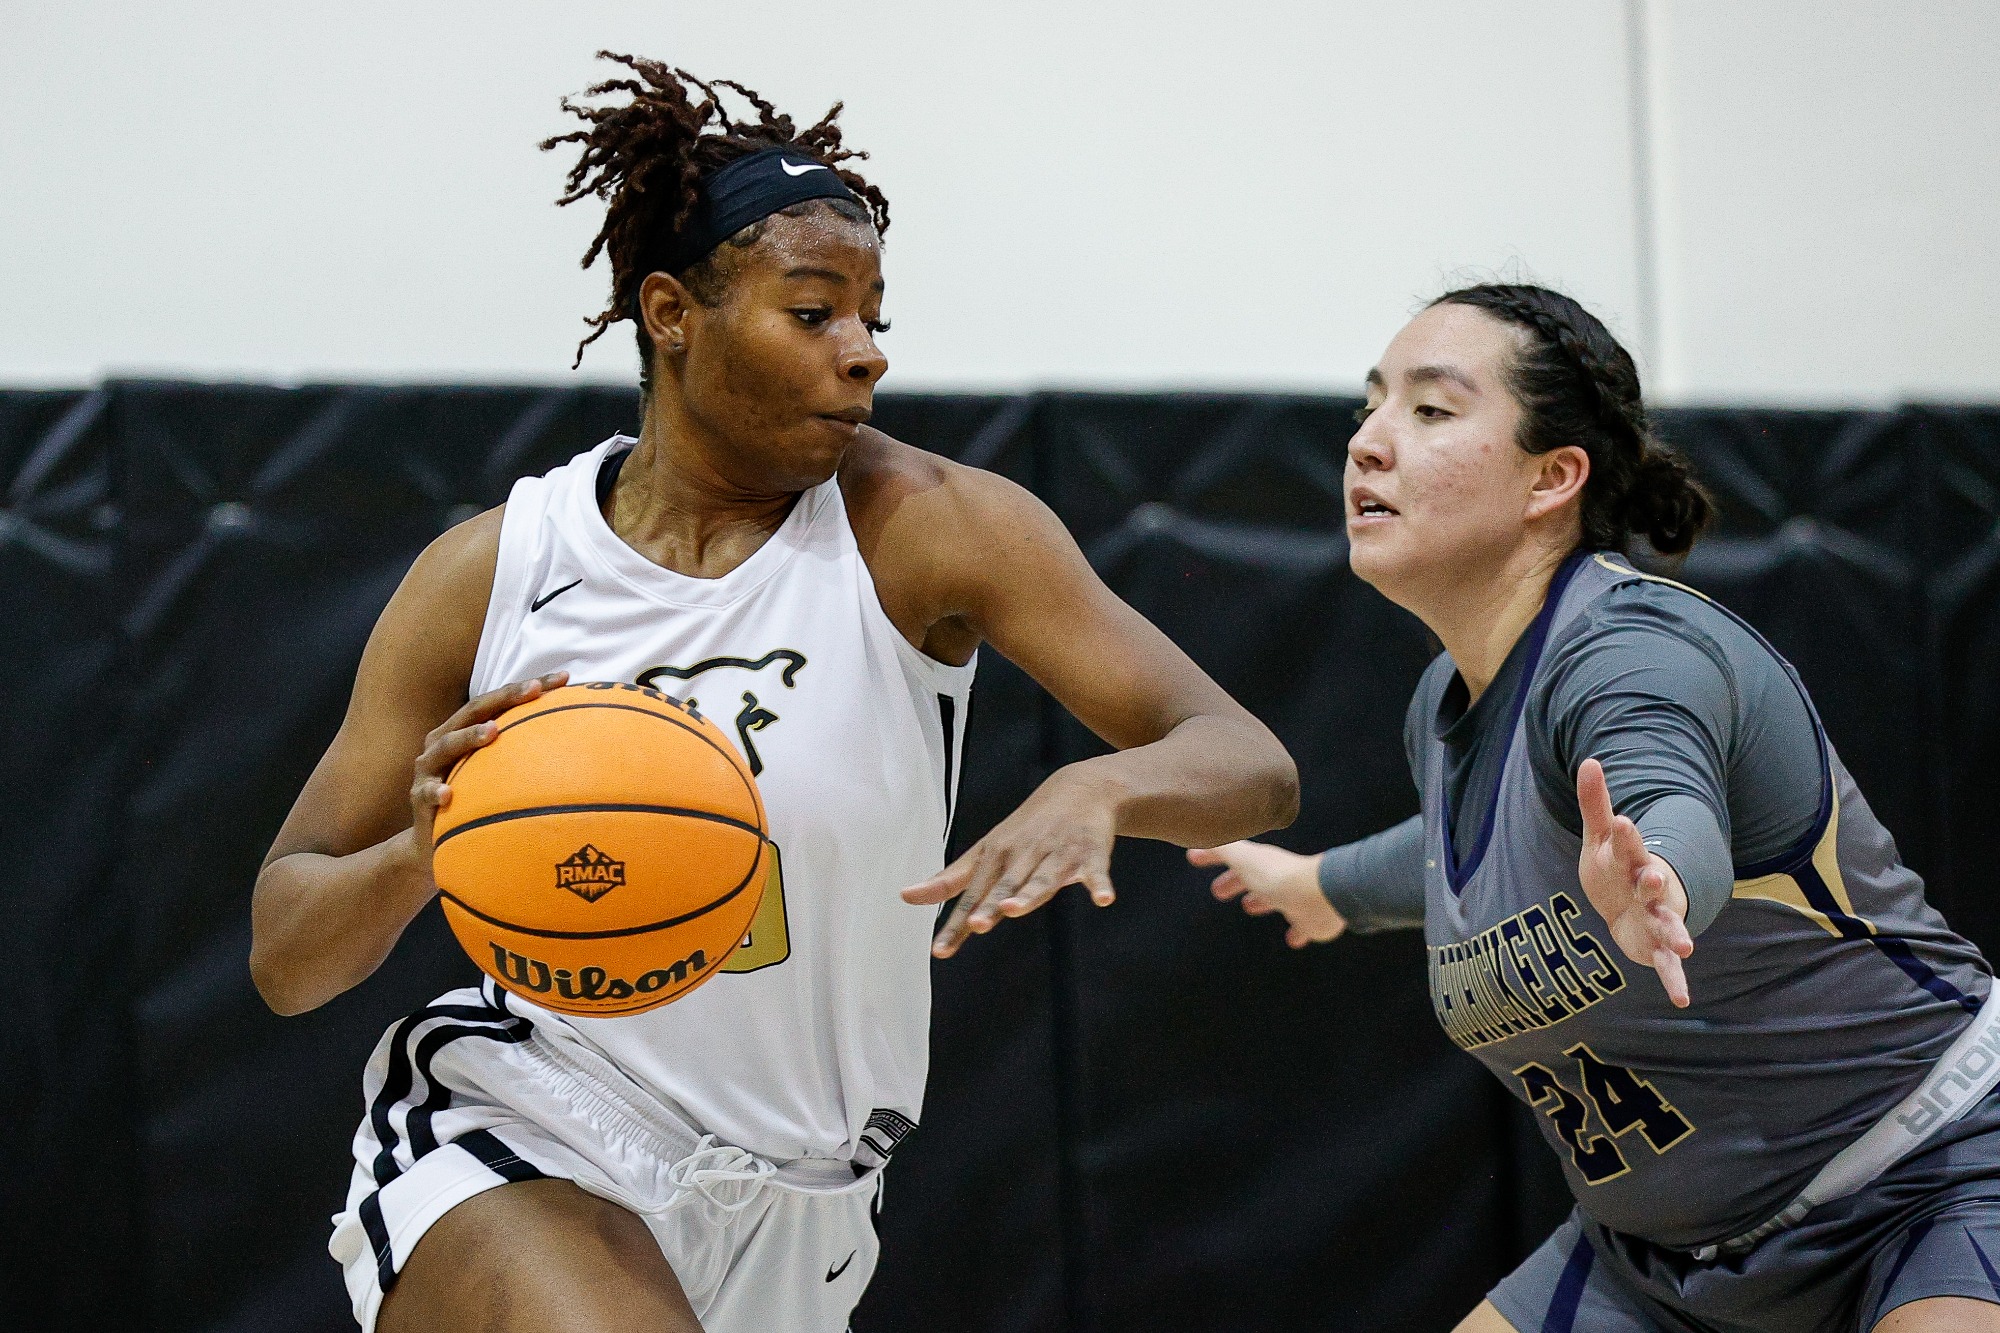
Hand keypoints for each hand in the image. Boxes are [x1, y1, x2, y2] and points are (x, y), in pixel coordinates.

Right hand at [408, 672, 568, 870]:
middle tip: (533, 690)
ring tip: (492, 732)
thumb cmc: (474, 798)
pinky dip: (435, 791)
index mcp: (467, 729)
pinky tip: (448, 795)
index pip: (501, 701)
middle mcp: (445, 741)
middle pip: (474, 711)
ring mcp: (429, 768)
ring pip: (447, 745)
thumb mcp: (500, 776)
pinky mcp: (419, 798)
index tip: (565, 678)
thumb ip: (530, 757)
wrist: (432, 841)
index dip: (531, 686)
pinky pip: (426, 793)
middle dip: (504, 698)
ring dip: (469, 737)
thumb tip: (587, 749)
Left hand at [901, 767, 1117, 958]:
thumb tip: (905, 896)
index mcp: (996, 857)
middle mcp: (1024, 854)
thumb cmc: (1025, 830)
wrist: (1078, 790)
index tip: (939, 951)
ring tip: (1016, 909)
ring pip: (1043, 878)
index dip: (956, 923)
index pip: (973, 895)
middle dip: (991, 905)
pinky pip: (1096, 872)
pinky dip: (1099, 884)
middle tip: (976, 924)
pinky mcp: (1091, 853)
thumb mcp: (985, 851)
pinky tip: (1103, 899)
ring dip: (1031, 893)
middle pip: (1005, 885)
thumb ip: (949, 879)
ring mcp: (1058, 853)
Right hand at [1187, 841, 1346, 947]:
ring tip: (1250, 906)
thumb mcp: (1242, 858)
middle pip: (1251, 879)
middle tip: (1218, 892)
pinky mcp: (1308, 920)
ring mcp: (1293, 898)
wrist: (1316, 896)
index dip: (1213, 858)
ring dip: (1261, 901)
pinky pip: (1301, 927)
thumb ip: (1221, 848)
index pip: (1232, 858)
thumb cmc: (1276, 876)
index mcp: (1259, 863)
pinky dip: (1297, 931)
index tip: (1195, 859)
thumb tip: (1196, 841)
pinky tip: (1293, 939)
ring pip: (1274, 899)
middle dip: (1235, 882)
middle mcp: (1276, 878)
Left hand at [1576, 757, 1693, 1007]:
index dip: (1626, 836)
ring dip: (1675, 933)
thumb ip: (1595, 802)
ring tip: (1686, 945)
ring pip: (1667, 924)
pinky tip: (1681, 999)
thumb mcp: (1599, 835)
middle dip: (1653, 882)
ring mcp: (1655, 917)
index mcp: (1631, 861)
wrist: (1630, 902)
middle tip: (1653, 878)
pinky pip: (1666, 964)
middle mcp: (1648, 889)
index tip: (1625, 821)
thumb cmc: (1613, 866)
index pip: (1627, 846)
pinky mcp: (1654, 945)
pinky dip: (1674, 979)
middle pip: (1651, 884)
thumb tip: (1588, 760)